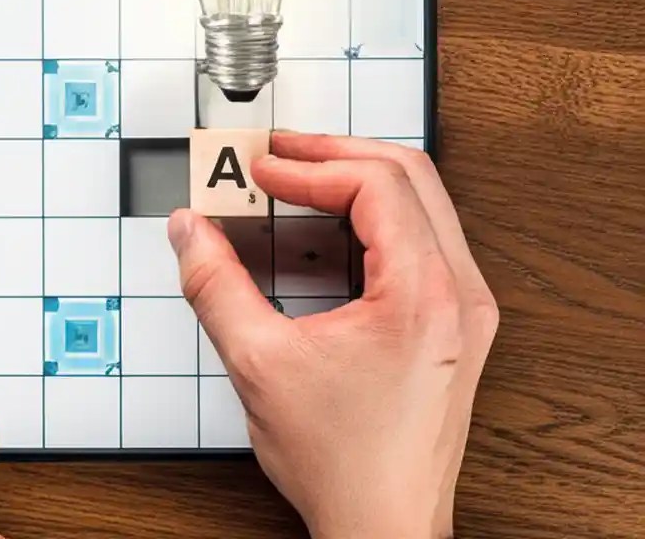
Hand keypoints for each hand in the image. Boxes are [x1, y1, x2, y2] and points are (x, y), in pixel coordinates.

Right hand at [169, 131, 497, 538]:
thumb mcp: (258, 364)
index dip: (309, 165)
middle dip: (337, 154)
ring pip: (424, 203)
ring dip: (359, 180)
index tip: (260, 170)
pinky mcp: (456, 324)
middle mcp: (460, 293)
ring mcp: (465, 308)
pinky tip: (329, 227)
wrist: (384, 524)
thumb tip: (189, 230)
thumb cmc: (342, 463)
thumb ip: (214, 286)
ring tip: (299, 178)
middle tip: (279, 152)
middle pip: (410, 177)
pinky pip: (425, 239)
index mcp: (424, 295)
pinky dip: (375, 217)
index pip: (376, 185)